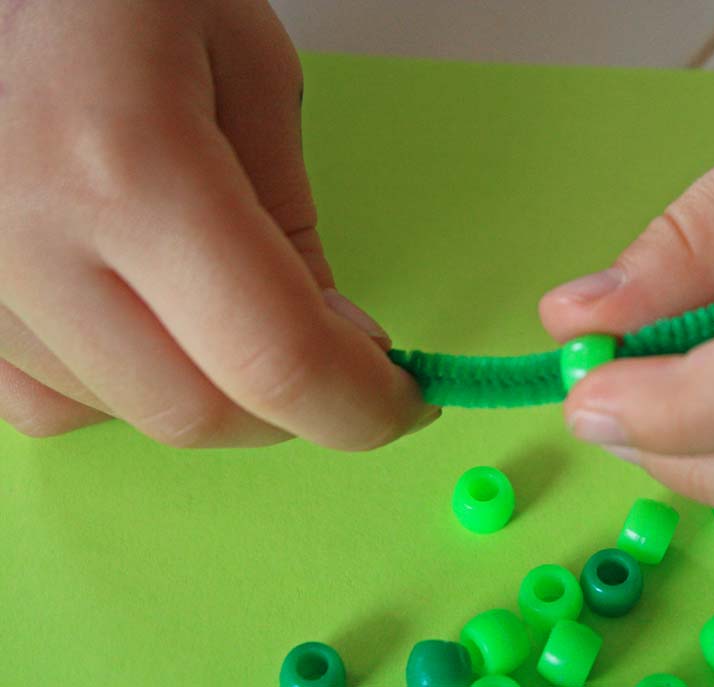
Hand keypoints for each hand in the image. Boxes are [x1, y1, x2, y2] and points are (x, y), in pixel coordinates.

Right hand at [0, 0, 435, 447]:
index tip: (404, 401)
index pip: (276, 356)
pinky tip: (153, 325)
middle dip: (295, 411)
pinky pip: (48, 403)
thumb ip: (293, 224)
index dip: (362, 405)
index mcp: (132, 166)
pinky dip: (125, 389)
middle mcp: (31, 235)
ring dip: (212, 393)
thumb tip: (338, 338)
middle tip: (340, 363)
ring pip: (126, 415)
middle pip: (197, 412)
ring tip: (232, 311)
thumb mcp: (255, 78)